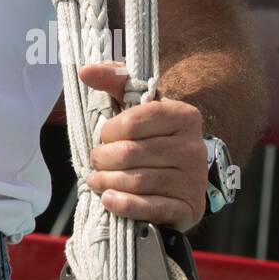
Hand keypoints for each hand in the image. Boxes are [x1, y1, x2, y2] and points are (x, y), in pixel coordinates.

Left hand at [77, 63, 207, 231]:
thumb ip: (114, 80)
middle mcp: (193, 147)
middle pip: (131, 153)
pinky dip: (124, 205)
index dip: (108, 132)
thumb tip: (85, 71)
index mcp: (183, 115)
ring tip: (96, 180)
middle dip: (102, 159)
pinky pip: (151, 208)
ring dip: (107, 182)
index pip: (132, 122)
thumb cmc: (152, 134)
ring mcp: (193, 179)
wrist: (182, 174)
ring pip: (137, 181)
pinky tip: (109, 200)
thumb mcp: (138, 103)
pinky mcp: (189, 208)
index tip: (102, 137)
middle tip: (95, 161)